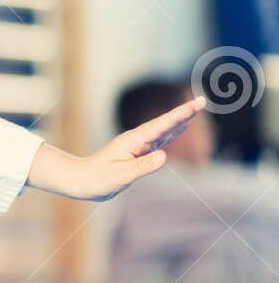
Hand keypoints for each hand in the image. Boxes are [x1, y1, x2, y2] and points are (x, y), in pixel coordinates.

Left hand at [27, 96, 204, 201]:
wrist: (80, 181)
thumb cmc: (97, 179)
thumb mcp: (120, 176)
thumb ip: (142, 166)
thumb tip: (164, 155)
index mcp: (133, 142)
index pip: (161, 126)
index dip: (179, 116)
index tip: (194, 105)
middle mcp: (136, 140)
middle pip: (164, 124)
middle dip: (183, 113)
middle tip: (202, 101)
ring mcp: (137, 145)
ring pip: (163, 130)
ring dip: (180, 119)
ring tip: (195, 109)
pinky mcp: (137, 152)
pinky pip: (159, 139)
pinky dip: (172, 131)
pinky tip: (179, 127)